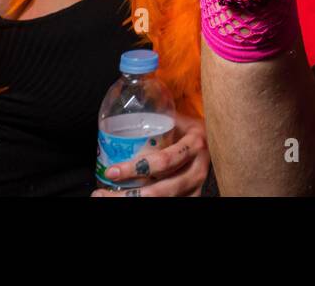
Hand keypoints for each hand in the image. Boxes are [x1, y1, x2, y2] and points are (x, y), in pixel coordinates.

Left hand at [92, 112, 210, 196]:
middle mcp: (198, 170)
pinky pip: (169, 204)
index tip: (112, 171)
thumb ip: (157, 118)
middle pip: (161, 190)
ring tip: (107, 198)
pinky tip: (129, 198)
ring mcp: (196, 187)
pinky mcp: (192, 197)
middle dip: (127, 195)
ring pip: (163, 201)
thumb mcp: (178, 119)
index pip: (164, 162)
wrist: (212, 138)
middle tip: (101, 193)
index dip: (136, 169)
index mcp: (195, 145)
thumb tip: (122, 110)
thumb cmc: (187, 128)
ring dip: (132, 202)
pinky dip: (147, 204)